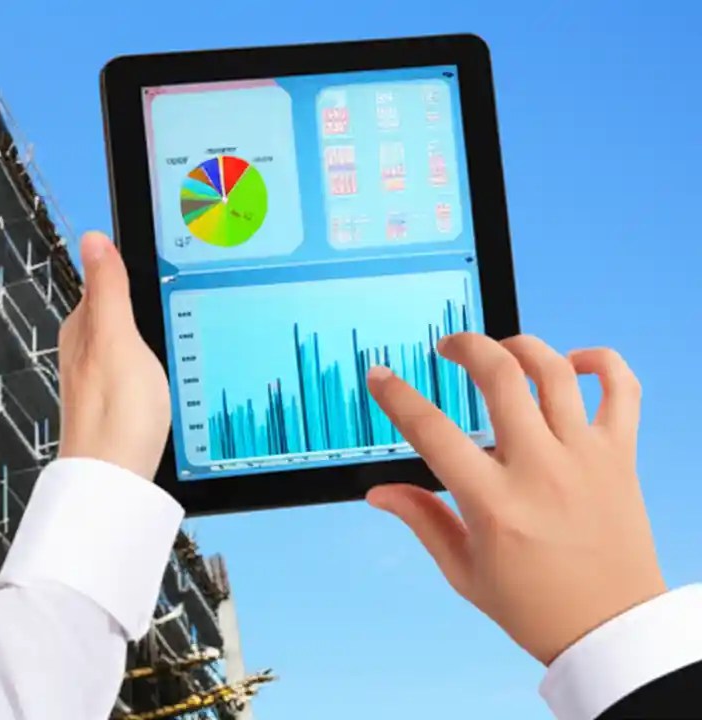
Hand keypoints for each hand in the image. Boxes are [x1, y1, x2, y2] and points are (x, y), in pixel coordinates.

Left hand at [57, 231, 169, 479]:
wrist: (117, 482)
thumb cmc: (114, 419)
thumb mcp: (116, 339)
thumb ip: (108, 289)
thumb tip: (94, 238)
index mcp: (83, 327)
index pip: (108, 278)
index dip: (135, 267)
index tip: (167, 257)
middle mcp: (89, 350)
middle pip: (124, 310)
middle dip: (149, 300)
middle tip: (181, 289)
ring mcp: (105, 377)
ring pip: (135, 340)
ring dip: (156, 332)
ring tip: (178, 326)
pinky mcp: (122, 402)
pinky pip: (142, 368)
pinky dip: (159, 362)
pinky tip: (173, 369)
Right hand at [366, 333, 665, 664]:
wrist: (610, 631)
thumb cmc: (535, 607)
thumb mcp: (464, 571)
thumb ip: (421, 520)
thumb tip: (378, 492)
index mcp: (494, 503)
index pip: (432, 431)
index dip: (397, 396)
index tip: (380, 376)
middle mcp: (541, 471)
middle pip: (501, 377)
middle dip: (466, 346)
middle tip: (449, 347)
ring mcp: (585, 459)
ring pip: (556, 371)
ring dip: (522, 346)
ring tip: (503, 351)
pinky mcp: (621, 457)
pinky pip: (622, 390)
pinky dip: (602, 363)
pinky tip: (575, 363)